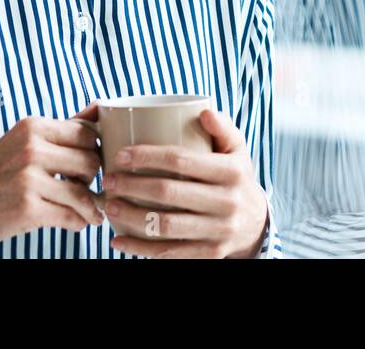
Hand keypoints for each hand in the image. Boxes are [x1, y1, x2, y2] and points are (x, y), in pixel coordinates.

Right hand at [0, 111, 105, 246]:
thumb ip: (66, 126)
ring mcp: (28, 179)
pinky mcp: (27, 208)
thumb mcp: (29, 138)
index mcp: (34, 127)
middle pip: (90, 162)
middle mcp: (31, 149)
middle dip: (92, 177)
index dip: (94, 150)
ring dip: (90, 205)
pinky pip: (70, 216)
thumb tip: (101, 105)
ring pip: (83, 192)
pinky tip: (76, 222)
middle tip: (83, 186)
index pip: (87, 134)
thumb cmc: (3, 169)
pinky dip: (79, 222)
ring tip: (88, 209)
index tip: (88, 163)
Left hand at [104, 109, 268, 258]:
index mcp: (231, 171)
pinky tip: (118, 241)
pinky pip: (169, 253)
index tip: (120, 155)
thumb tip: (204, 111)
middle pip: (169, 193)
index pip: (181, 160)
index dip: (147, 156)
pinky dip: (139, 248)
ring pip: (166, 225)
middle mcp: (227, 202)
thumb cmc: (236, 178)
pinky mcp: (210, 253)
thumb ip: (223, 127)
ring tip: (109, 206)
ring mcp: (219, 230)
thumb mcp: (237, 150)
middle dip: (132, 186)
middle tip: (108, 180)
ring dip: (131, 217)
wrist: (257, 223)